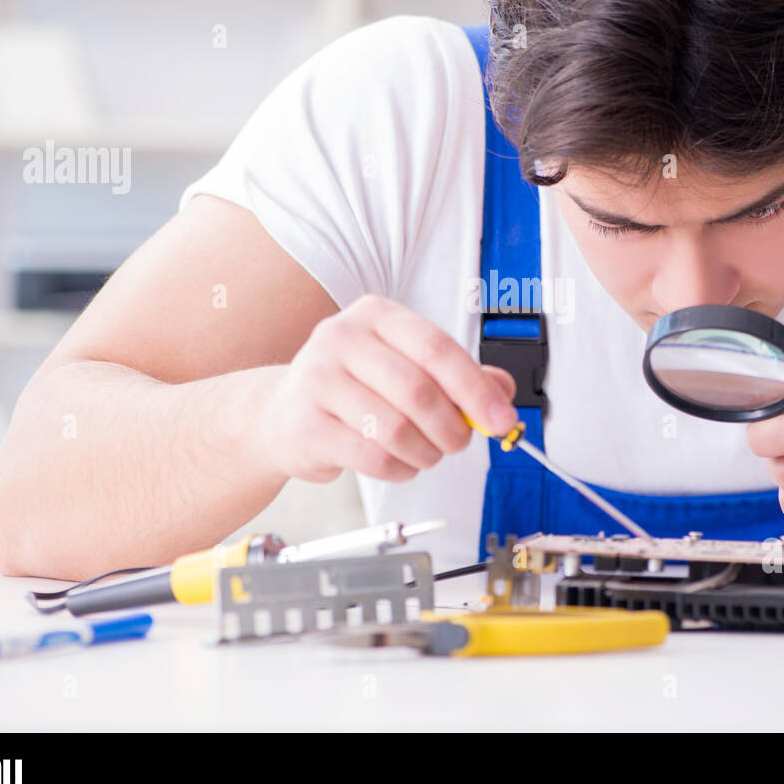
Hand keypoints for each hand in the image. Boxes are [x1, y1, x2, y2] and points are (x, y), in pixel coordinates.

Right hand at [257, 294, 517, 482]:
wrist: (281, 415)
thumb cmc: (351, 388)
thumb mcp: (404, 366)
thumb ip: (457, 376)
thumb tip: (502, 393)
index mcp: (376, 315)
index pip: (437, 348)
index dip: (476, 388)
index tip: (501, 418)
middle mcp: (342, 338)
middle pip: (418, 391)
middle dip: (452, 428)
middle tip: (459, 441)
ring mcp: (317, 380)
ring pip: (395, 428)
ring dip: (426, 452)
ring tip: (427, 453)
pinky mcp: (306, 425)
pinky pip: (372, 457)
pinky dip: (400, 468)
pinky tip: (400, 463)